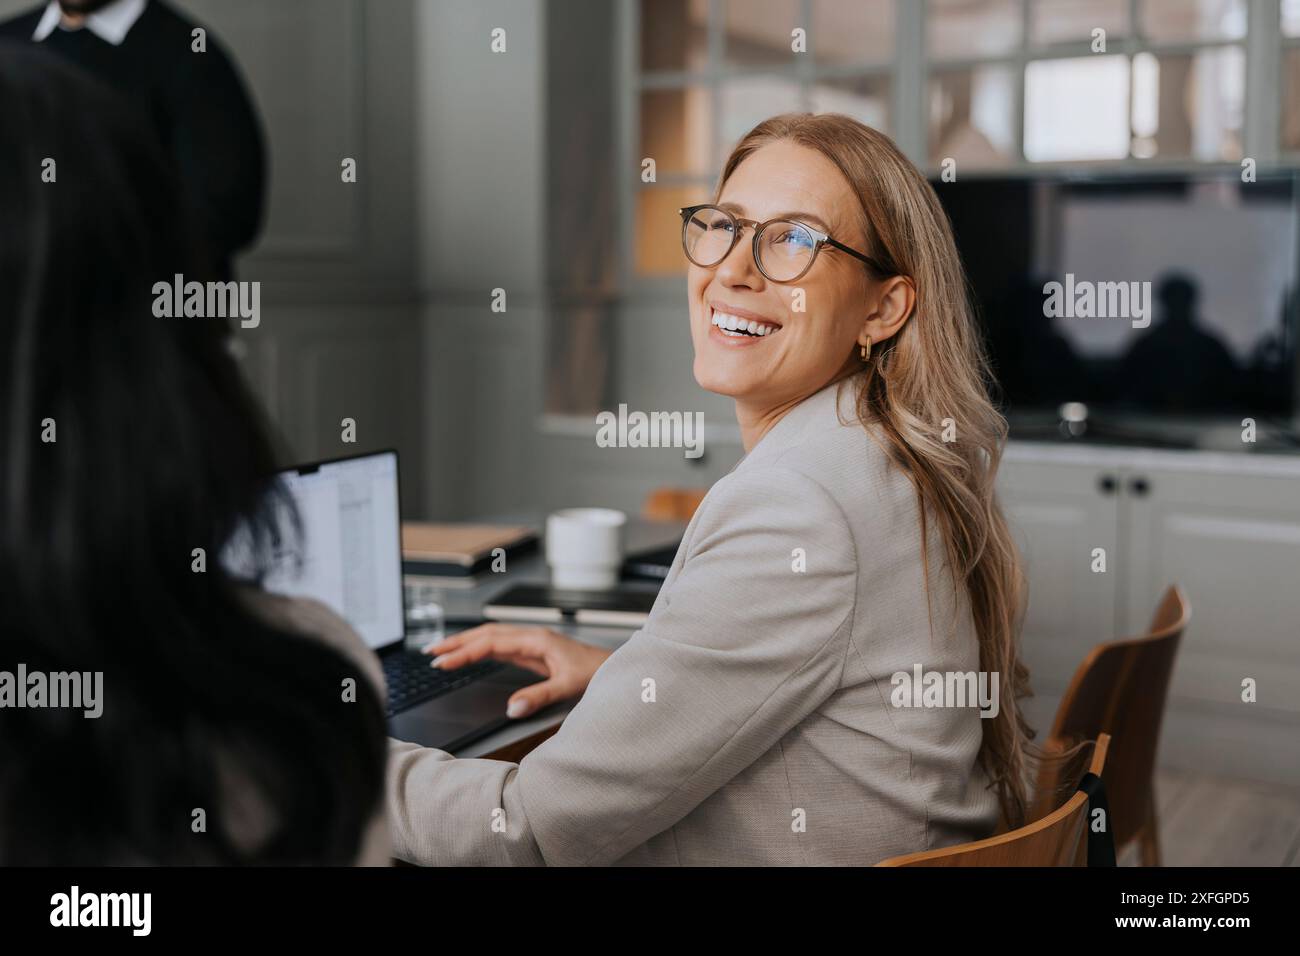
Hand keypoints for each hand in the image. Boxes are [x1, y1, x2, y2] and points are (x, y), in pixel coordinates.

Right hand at [424, 623, 612, 718]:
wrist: (614, 667)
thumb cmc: (597, 673)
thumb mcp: (568, 687)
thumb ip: (539, 697)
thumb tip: (511, 708)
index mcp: (536, 640)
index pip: (491, 643)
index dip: (464, 652)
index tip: (442, 662)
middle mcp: (531, 637)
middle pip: (486, 634)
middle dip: (456, 642)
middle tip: (429, 652)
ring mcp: (532, 643)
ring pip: (491, 637)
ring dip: (466, 643)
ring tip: (441, 652)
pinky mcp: (534, 653)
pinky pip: (500, 646)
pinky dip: (480, 649)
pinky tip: (470, 655)